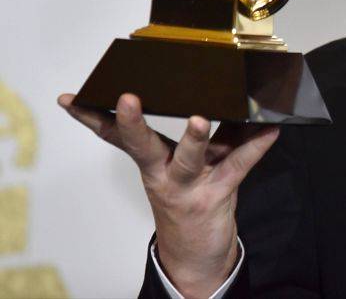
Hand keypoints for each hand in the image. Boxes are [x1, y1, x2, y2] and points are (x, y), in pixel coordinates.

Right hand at [58, 92, 278, 297]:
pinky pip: (238, 167)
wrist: (196, 253)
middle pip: (142, 146)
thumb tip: (229, 92)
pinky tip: (271, 130)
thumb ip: (208, 131)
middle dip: (132, 124)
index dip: (94, 117)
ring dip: (194, 138)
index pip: (118, 136)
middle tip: (126, 99)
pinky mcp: (217, 196)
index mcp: (151, 161)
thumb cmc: (193, 197)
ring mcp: (188, 186)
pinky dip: (257, 147)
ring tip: (199, 119)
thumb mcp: (191, 163)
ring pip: (187, 159)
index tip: (73, 98)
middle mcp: (163, 173)